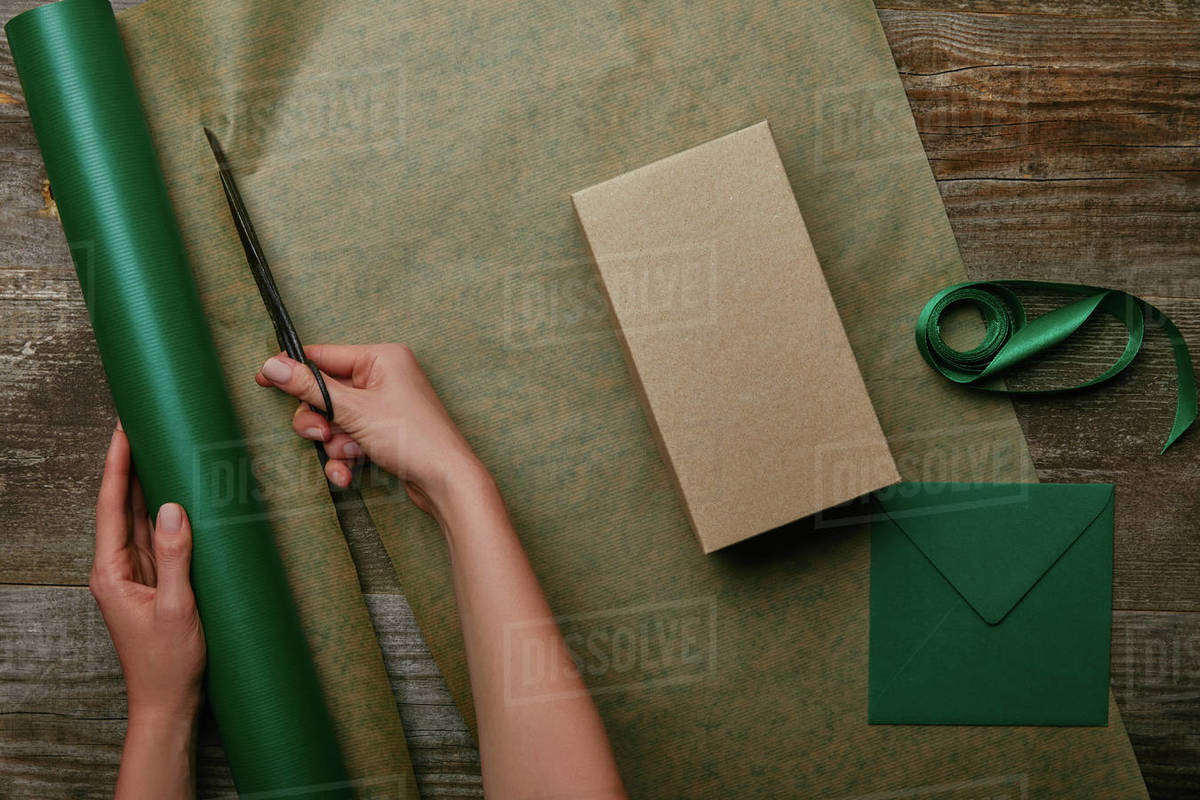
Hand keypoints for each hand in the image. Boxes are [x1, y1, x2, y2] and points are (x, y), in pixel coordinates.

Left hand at [90, 424, 205, 723]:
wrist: (167, 703)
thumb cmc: (168, 663)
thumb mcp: (176, 608)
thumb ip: (174, 557)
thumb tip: (170, 508)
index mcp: (111, 573)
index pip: (110, 506)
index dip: (116, 465)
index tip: (123, 430)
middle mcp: (117, 570)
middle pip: (120, 506)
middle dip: (129, 464)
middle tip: (141, 424)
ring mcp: (135, 576)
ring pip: (137, 520)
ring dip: (145, 484)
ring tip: (157, 447)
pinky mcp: (154, 583)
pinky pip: (156, 538)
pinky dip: (163, 512)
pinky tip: (177, 495)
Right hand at [255, 343, 487, 515]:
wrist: (446, 481)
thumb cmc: (412, 438)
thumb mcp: (353, 410)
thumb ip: (310, 388)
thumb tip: (273, 366)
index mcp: (382, 357)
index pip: (324, 355)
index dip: (293, 369)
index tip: (262, 378)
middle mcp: (385, 377)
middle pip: (326, 392)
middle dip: (319, 419)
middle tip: (322, 432)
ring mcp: (385, 406)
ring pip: (335, 420)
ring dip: (334, 443)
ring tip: (348, 455)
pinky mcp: (385, 432)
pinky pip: (351, 438)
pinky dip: (346, 456)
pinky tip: (349, 473)